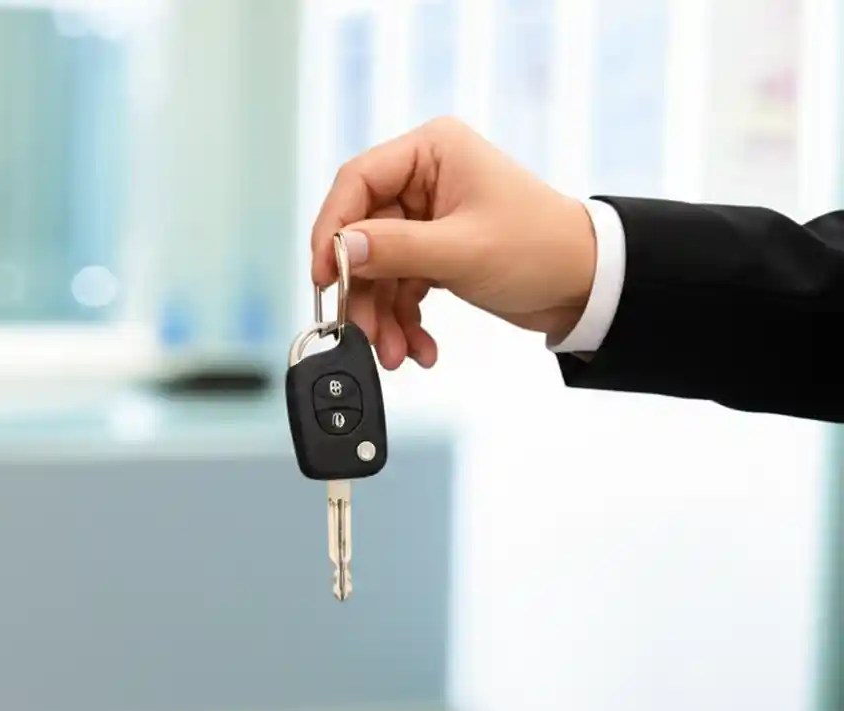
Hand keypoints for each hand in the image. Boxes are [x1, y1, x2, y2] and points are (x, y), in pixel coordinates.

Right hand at [311, 116, 596, 370]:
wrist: (591, 286)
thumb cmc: (543, 249)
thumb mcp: (464, 251)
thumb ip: (397, 250)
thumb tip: (342, 250)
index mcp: (432, 151)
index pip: (358, 181)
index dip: (334, 229)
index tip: (325, 275)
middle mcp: (424, 177)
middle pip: (363, 233)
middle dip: (363, 290)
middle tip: (360, 332)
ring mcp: (427, 217)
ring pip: (378, 267)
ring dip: (382, 315)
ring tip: (394, 353)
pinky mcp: (434, 250)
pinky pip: (399, 285)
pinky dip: (403, 319)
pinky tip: (419, 347)